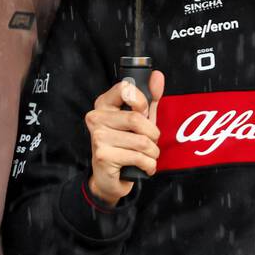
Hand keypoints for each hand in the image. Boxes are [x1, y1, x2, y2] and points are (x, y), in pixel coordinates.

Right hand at [85, 70, 165, 207]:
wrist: (109, 178)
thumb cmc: (126, 145)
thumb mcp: (140, 120)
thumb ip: (150, 99)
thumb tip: (158, 76)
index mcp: (104, 103)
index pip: (125, 88)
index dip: (141, 101)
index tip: (144, 112)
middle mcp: (96, 117)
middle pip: (136, 118)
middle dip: (153, 134)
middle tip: (152, 142)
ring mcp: (97, 137)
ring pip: (141, 141)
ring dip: (153, 152)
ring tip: (149, 156)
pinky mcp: (103, 156)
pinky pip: (138, 157)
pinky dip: (149, 164)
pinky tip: (145, 166)